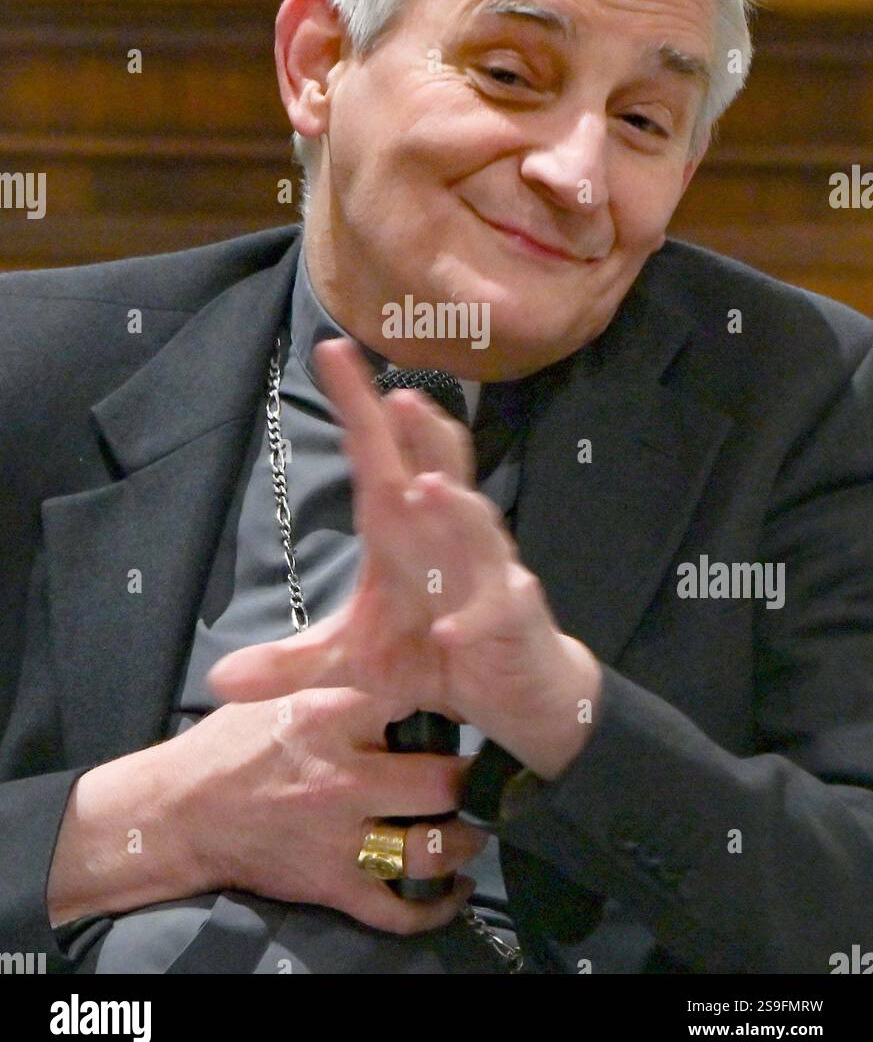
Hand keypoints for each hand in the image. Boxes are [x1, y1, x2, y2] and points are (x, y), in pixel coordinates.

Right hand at [169, 688, 485, 932]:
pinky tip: (452, 889)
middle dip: (472, 782)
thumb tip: (392, 651)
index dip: (452, 703)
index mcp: (328, 717)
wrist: (179, 812)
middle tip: (486, 776)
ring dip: (463, 844)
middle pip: (439, 783)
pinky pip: (396, 909)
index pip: (413, 701)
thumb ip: (334, 678)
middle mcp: (341, 778)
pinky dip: (434, 906)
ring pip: (427, 850)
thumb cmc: (231, 744)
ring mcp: (337, 837)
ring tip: (476, 831)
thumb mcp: (280, 694)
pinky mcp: (330, 884)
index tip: (475, 703)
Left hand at [211, 338, 600, 778]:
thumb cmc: (432, 652)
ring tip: (422, 489)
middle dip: (420, 434)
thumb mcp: (353, 662)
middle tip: (398, 397)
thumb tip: (219, 679)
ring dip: (452, 508)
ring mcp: (487, 572)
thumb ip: (291, 665)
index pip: (379, 455)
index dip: (357, 405)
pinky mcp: (513, 617)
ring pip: (477, 528)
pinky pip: (496, 610)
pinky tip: (450, 632)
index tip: (330, 350)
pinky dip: (475, 617)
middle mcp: (447, 537)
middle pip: (436, 469)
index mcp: (402, 531)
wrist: (514, 691)